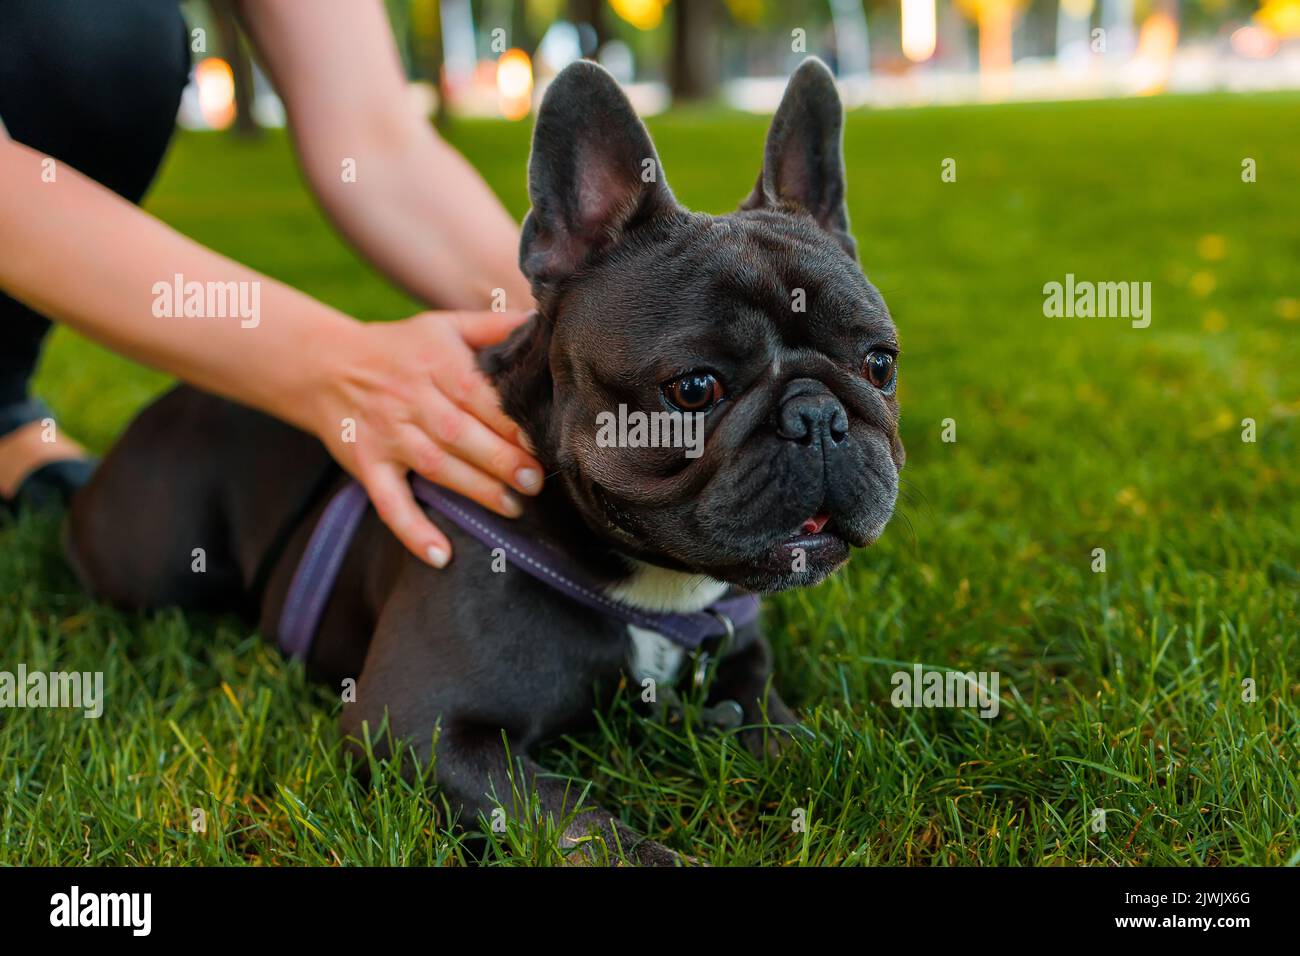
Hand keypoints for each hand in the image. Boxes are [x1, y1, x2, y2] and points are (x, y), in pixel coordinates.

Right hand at [306, 310, 542, 565]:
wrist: (324, 365)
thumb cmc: (398, 348)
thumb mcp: (443, 325)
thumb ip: (492, 326)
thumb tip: (541, 323)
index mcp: (436, 364)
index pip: (479, 395)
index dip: (510, 421)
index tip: (543, 442)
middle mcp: (411, 400)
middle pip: (460, 433)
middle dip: (501, 459)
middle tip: (536, 481)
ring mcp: (387, 435)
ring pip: (435, 466)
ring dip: (474, 489)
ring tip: (511, 508)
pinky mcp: (367, 465)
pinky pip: (389, 502)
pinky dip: (412, 530)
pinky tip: (439, 555)